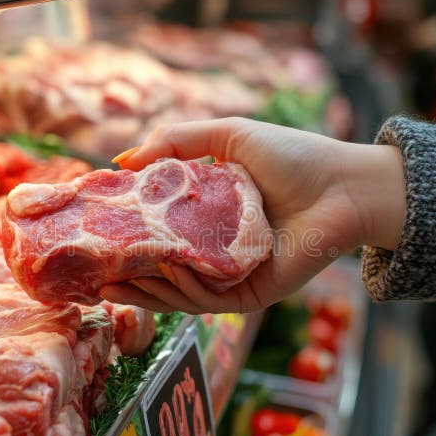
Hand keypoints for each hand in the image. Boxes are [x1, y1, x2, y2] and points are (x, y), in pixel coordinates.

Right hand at [99, 117, 405, 313]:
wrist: (343, 185)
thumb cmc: (291, 156)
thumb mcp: (227, 135)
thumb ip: (174, 142)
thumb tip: (121, 161)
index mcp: (207, 214)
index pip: (157, 231)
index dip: (125, 234)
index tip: (92, 232)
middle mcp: (214, 248)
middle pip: (161, 269)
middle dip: (127, 275)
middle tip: (93, 274)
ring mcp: (231, 274)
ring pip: (179, 292)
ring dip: (146, 291)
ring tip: (114, 283)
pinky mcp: (251, 294)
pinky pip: (209, 299)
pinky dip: (184, 291)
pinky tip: (166, 275)